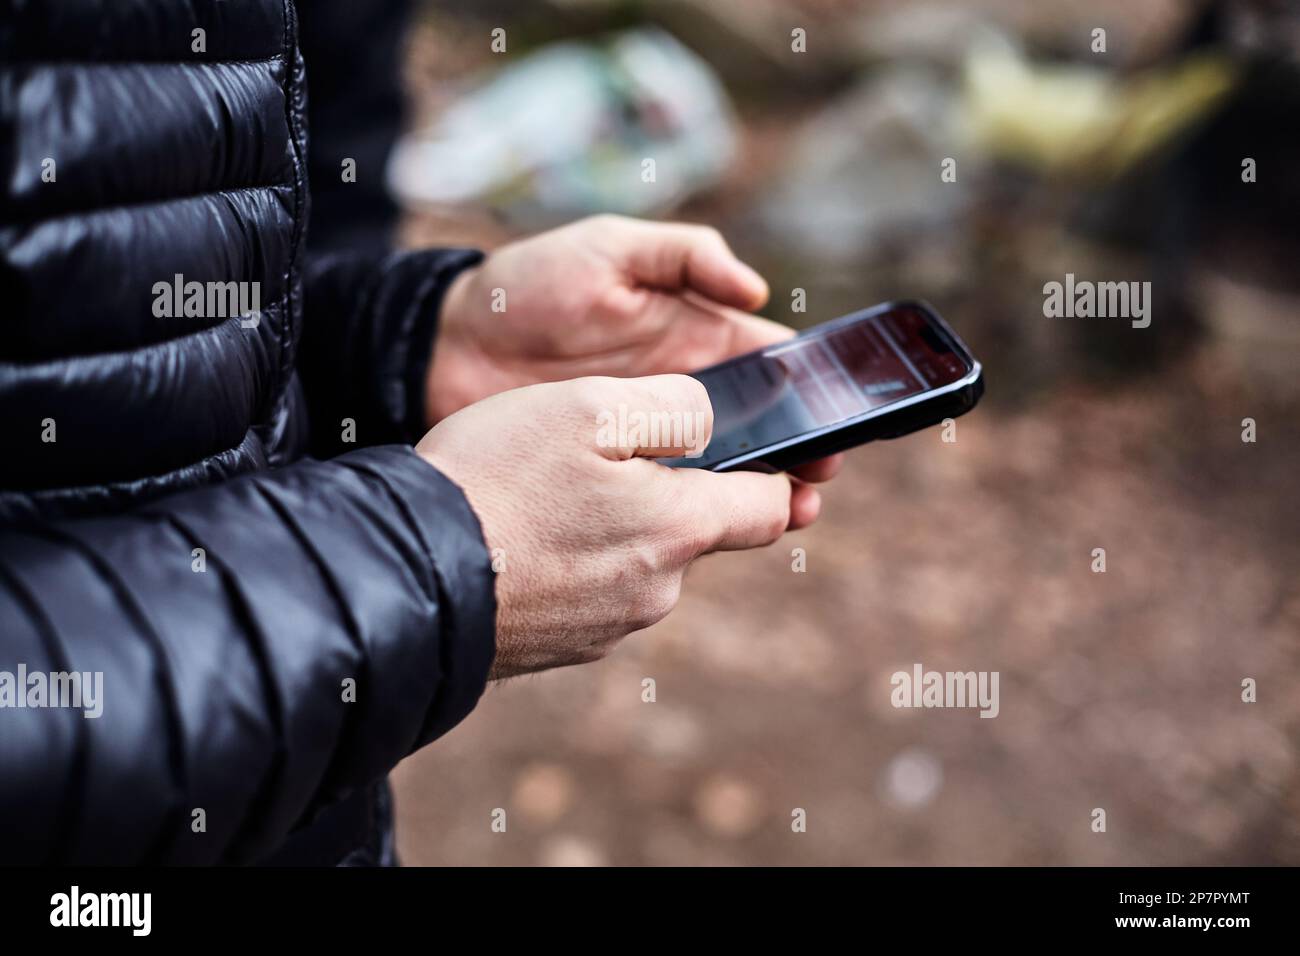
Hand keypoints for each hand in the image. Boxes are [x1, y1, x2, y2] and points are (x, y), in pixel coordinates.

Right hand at [416, 374, 820, 678]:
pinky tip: (524, 536)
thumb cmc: (497, 479)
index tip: (770, 459)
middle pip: (694, 533)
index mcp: (677, 528)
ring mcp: (607, 625)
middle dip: (669, 494)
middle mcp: (656, 589)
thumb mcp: (589, 406)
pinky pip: (590, 591)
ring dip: (614, 526)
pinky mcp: (562, 645)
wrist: (403, 575)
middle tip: (602, 456)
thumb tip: (711, 422)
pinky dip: (573, 560)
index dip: (776, 478)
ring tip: (545, 494)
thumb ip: (672, 407)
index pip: (769, 510)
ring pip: (639, 561)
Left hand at [430, 213, 841, 482]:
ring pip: (723, 469)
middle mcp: (680, 388)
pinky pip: (669, 497)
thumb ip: (683, 255)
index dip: (809, 388)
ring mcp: (648, 437)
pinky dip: (699, 514)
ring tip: (791, 512)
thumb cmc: (528, 286)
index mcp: (693, 331)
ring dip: (761, 489)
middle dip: (798, 449)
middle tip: (820, 478)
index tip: (837, 416)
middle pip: (761, 425)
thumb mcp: (608, 248)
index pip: (769, 363)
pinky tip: (718, 529)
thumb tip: (755, 289)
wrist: (446, 348)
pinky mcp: (613, 474)